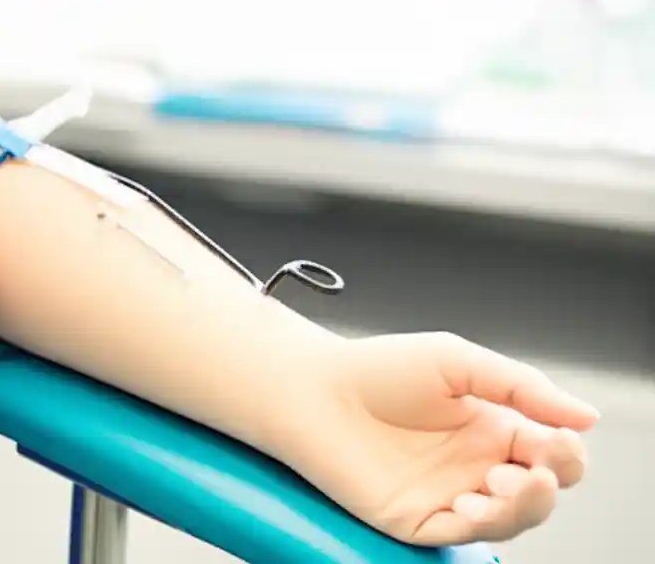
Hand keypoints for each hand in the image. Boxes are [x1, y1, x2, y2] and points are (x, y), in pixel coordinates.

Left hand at [277, 332, 597, 545]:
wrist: (311, 389)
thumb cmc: (376, 369)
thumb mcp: (458, 362)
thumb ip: (521, 386)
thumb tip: (587, 417)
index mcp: (491, 428)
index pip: (551, 455)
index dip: (564, 454)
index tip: (557, 440)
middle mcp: (473, 466)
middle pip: (539, 495)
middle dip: (545, 486)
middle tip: (528, 469)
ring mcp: (446, 495)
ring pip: (508, 522)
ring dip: (518, 509)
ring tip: (502, 482)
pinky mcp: (414, 518)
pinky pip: (458, 536)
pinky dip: (476, 526)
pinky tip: (473, 504)